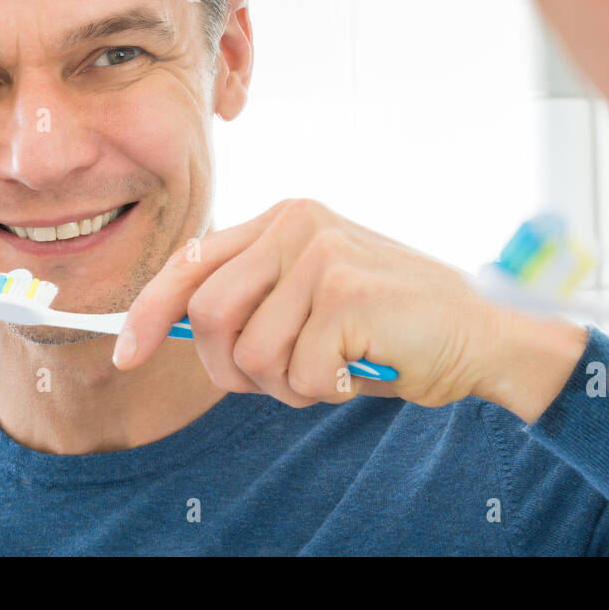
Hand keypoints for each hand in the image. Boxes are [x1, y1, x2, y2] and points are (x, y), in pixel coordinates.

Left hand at [111, 198, 567, 411]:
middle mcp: (298, 224)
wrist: (479, 335)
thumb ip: (256, 303)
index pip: (193, 261)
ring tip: (329, 372)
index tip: (128, 353)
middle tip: (283, 383)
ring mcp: (322, 253)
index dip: (151, 310)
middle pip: (211, 315)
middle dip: (232, 370)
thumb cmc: (391, 328)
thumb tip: (178, 329)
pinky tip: (354, 372)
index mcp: (286, 219)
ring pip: (250, 351)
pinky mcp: (345, 291)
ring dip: (283, 386)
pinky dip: (319, 391)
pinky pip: (295, 370)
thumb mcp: (313, 303)